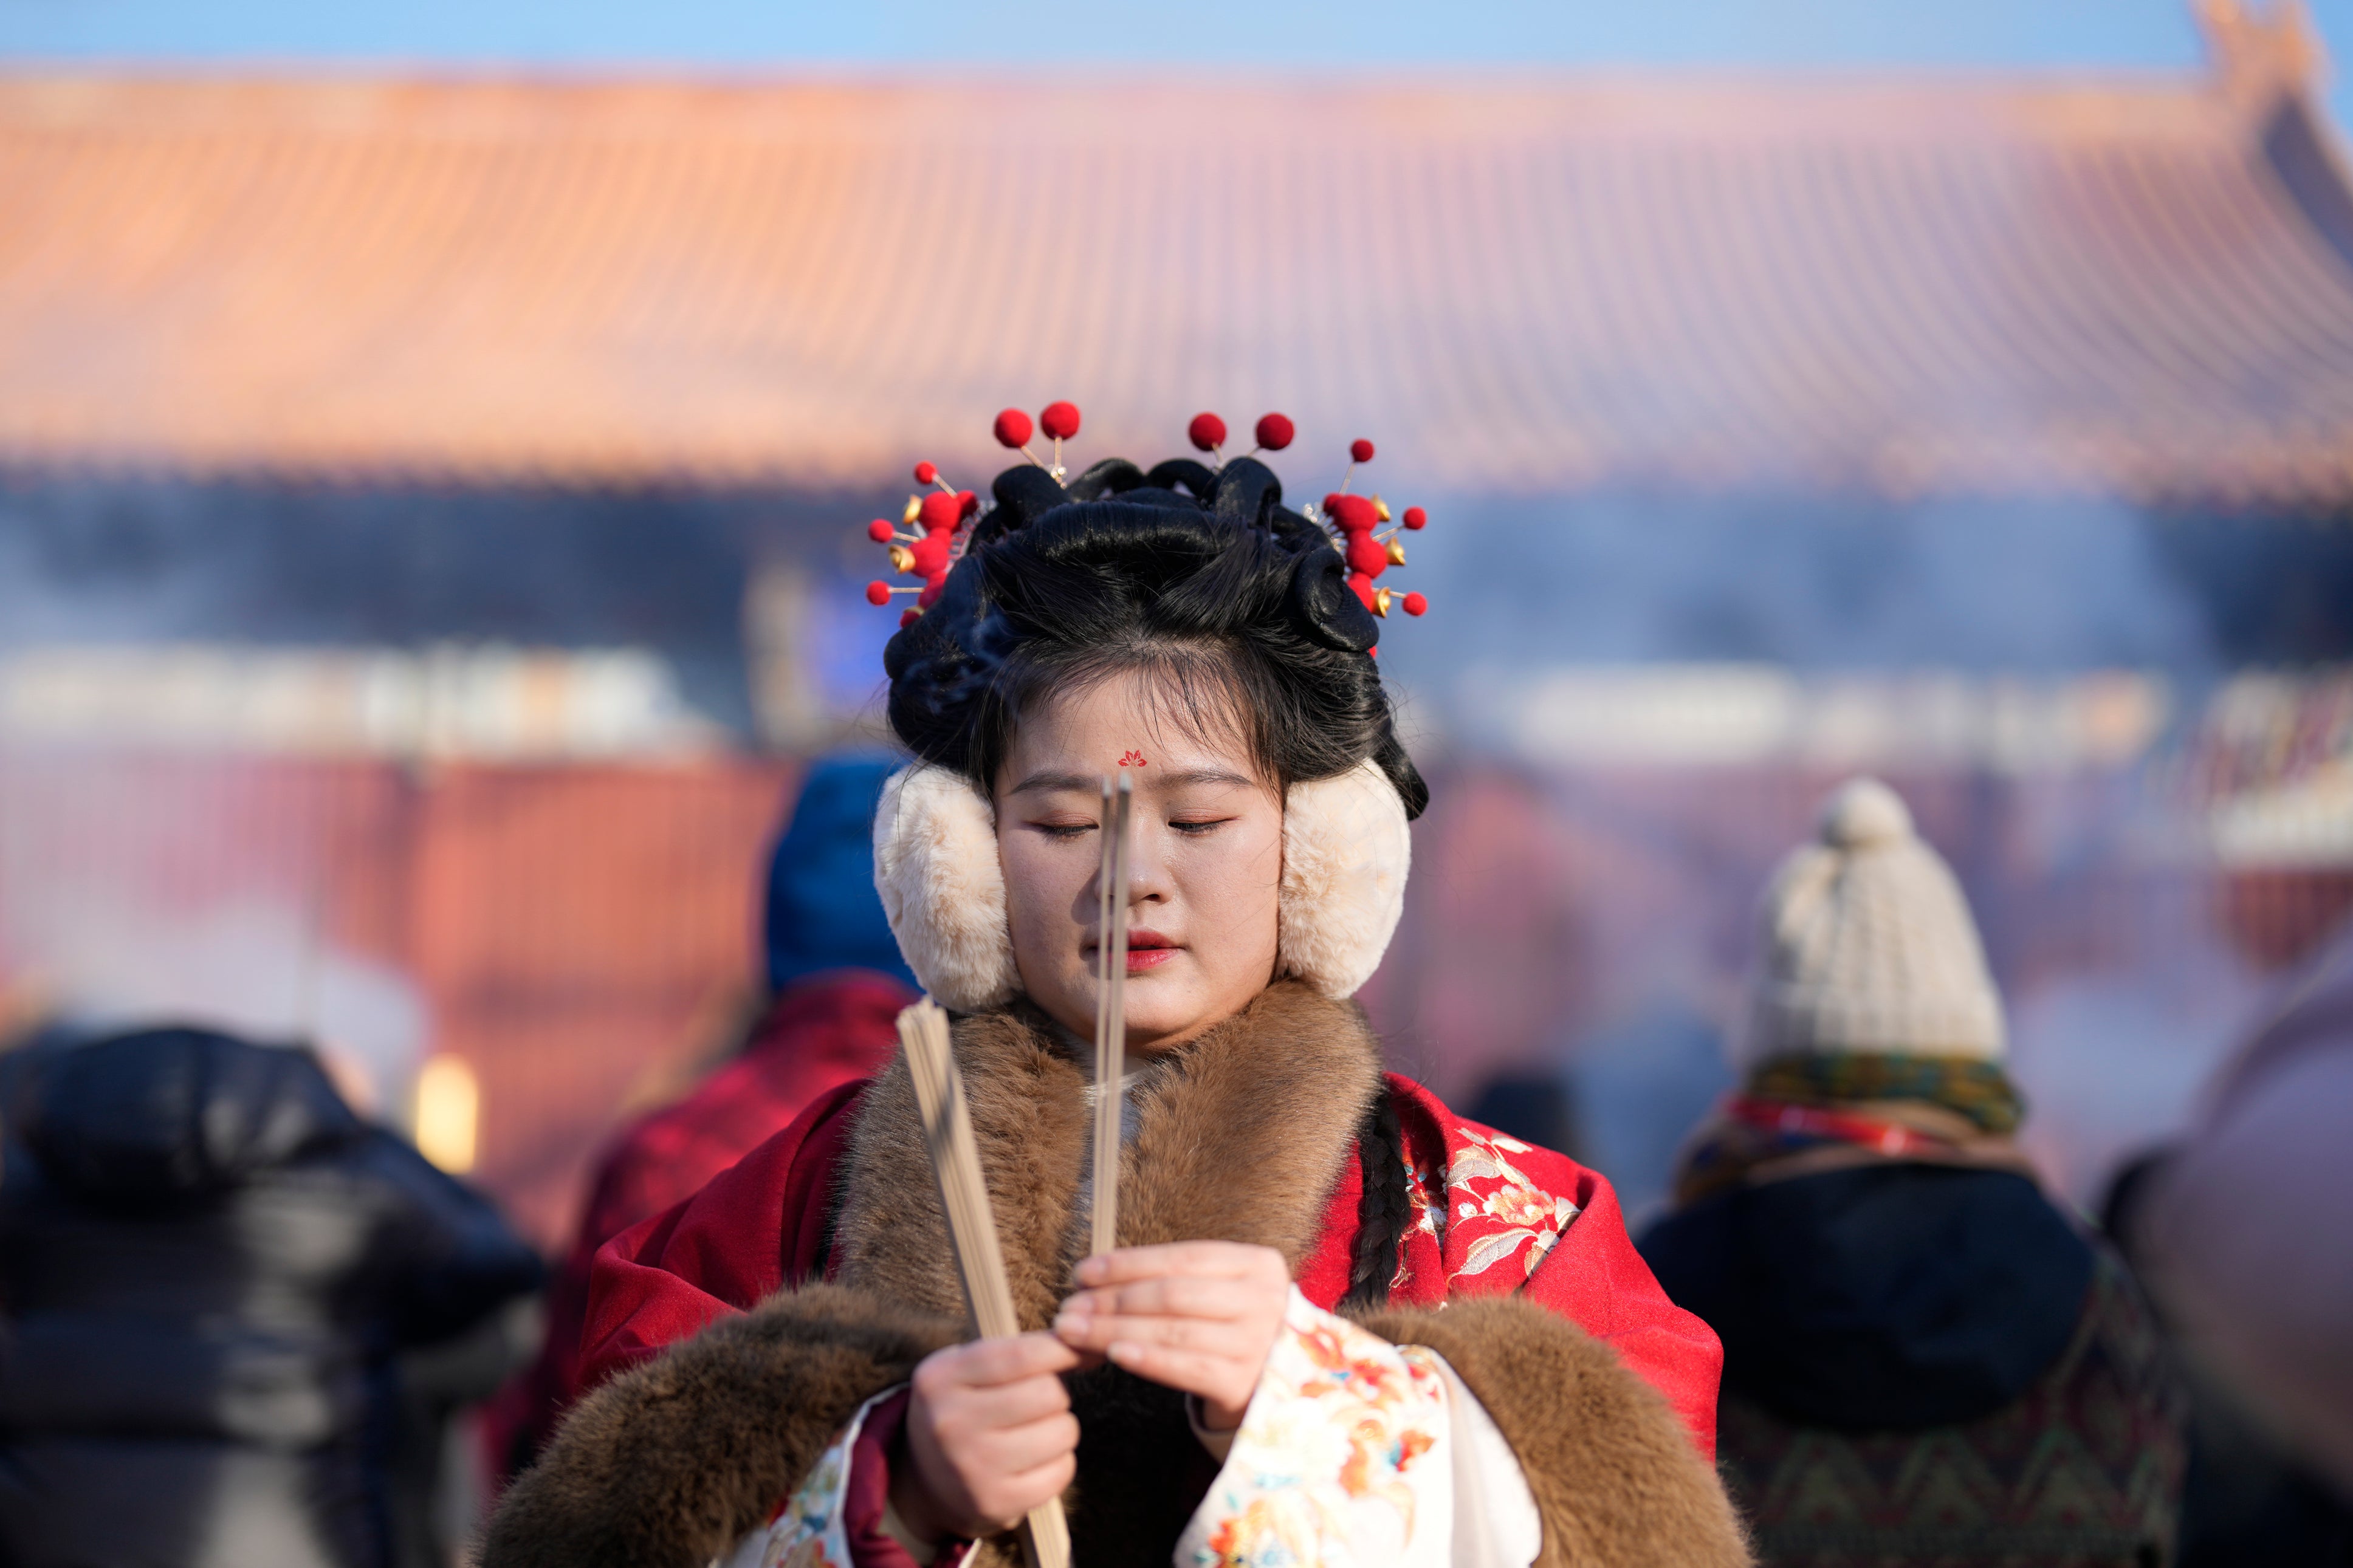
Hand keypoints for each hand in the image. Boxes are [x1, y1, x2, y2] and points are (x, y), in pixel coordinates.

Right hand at [893, 1334, 1080, 1543]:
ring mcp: (973, 1467)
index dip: (1063, 1348)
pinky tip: (1035, 1460)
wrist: (924, 1482)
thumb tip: (1090, 1345)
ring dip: (1060, 1427)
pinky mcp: (996, 1503)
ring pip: (1062, 1431)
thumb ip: (1019, 1351)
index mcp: (941, 1378)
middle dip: (1055, 1393)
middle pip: (1048, 1393)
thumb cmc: (962, 1410)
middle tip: (1039, 1401)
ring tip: (1034, 1431)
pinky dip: (1059, 1462)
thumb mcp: (966, 1370)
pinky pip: (1061, 1471)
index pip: (1021, 1355)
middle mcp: (952, 1423)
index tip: (1083, 1347)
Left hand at [1051, 1241, 1289, 1431]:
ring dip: (1114, 1330)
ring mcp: (1258, 1344)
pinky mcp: (1245, 1385)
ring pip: (1172, 1330)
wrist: (1277, 1387)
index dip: (1127, 1263)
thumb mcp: (1220, 1292)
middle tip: (1069, 1308)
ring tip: (1074, 1332)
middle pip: (1172, 1293)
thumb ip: (1173, 1279)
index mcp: (1258, 1265)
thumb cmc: (1233, 1330)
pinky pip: (1186, 1369)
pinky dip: (1146, 1359)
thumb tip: (1094, 1277)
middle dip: (1112, 1299)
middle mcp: (1264, 1301)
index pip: (1182, 1257)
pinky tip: (1113, 1355)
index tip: (1082, 1273)